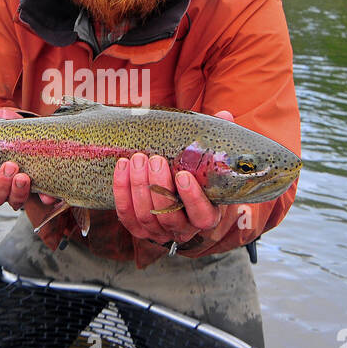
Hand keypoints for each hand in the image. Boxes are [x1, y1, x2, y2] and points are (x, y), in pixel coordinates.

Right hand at [0, 104, 55, 210]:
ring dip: (18, 192)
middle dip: (1, 183)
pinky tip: (47, 194)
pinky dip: (43, 199)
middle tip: (11, 165)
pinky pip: (38, 201)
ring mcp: (13, 190)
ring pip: (12, 201)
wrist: (21, 130)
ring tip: (25, 177)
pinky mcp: (32, 190)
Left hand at [112, 110, 234, 246]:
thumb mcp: (210, 161)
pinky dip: (122, 191)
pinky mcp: (137, 228)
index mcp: (206, 215)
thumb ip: (218, 141)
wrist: (173, 192)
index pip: (201, 216)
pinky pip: (126, 215)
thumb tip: (224, 115)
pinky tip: (123, 167)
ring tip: (137, 159)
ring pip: (146, 215)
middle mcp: (183, 229)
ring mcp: (158, 231)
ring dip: (138, 186)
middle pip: (168, 216)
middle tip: (154, 160)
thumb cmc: (196, 174)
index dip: (192, 198)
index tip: (183, 175)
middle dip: (158, 186)